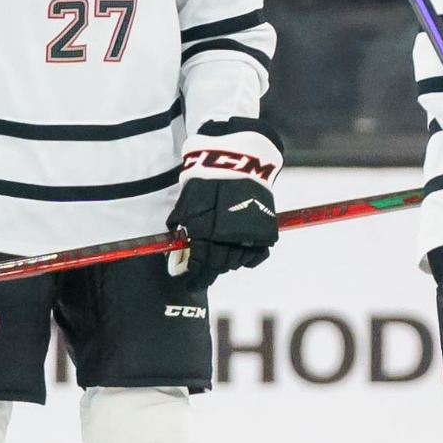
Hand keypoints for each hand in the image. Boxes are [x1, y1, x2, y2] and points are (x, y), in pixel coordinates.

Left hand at [168, 123, 282, 286]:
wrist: (239, 158)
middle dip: (209, 274)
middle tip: (203, 276)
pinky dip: (249, 259)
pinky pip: (257, 256)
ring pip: (237, 263)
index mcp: (204, 233)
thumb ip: (183, 224)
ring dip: (227, 265)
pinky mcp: (264, 231)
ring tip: (220, 260)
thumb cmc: (208, 176)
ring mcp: (248, 237)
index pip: (200, 267)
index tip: (191, 283)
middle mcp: (226, 240)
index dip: (195, 278)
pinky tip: (241, 256)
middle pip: (219, 267)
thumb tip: (178, 241)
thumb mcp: (187, 200)